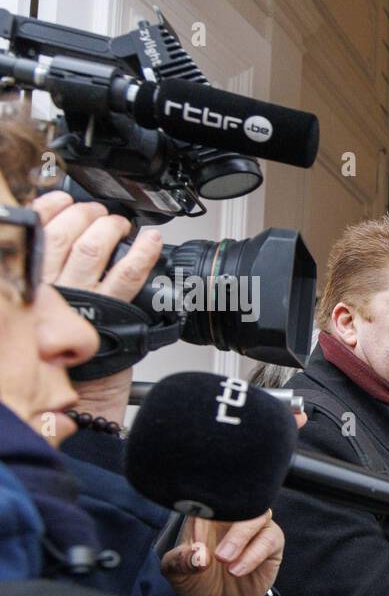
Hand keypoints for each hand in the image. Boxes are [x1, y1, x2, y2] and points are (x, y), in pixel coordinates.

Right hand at [30, 191, 162, 423]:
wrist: (79, 395)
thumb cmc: (60, 356)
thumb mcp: (41, 310)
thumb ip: (45, 279)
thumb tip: (59, 240)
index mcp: (30, 284)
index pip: (34, 234)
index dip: (50, 210)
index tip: (63, 200)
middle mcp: (50, 289)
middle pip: (63, 236)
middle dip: (84, 216)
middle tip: (99, 214)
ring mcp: (81, 299)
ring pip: (92, 250)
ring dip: (109, 229)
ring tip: (120, 225)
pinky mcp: (110, 313)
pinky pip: (127, 275)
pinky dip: (142, 254)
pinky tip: (151, 242)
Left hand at [160, 510, 283, 595]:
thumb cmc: (196, 578)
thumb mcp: (176, 572)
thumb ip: (180, 561)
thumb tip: (200, 556)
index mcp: (207, 513)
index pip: (209, 497)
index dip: (204, 512)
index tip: (196, 538)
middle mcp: (233, 514)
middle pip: (239, 501)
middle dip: (228, 524)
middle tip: (218, 555)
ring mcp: (255, 527)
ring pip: (259, 515)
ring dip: (241, 538)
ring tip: (226, 563)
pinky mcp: (271, 542)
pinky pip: (270, 539)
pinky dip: (254, 555)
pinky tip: (237, 571)